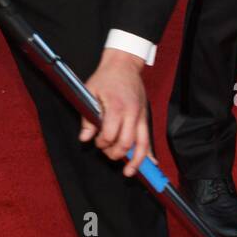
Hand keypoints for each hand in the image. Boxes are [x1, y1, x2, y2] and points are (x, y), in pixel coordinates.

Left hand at [79, 48, 151, 175]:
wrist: (124, 64)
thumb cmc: (106, 77)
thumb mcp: (90, 93)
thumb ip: (87, 118)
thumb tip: (85, 138)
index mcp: (116, 107)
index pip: (110, 135)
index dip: (101, 143)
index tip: (96, 141)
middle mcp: (131, 113)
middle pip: (126, 143)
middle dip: (115, 153)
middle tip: (107, 152)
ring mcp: (141, 116)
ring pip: (142, 144)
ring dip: (136, 161)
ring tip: (129, 172)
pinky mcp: (145, 118)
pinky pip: (148, 139)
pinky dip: (149, 154)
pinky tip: (151, 165)